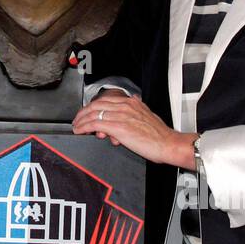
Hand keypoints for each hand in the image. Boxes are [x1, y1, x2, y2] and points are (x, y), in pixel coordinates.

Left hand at [71, 93, 196, 169]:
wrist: (168, 144)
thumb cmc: (160, 135)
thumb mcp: (146, 115)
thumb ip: (136, 111)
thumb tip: (128, 108)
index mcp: (131, 102)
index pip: (105, 99)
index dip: (92, 106)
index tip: (87, 113)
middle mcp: (125, 105)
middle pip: (96, 104)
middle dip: (83, 112)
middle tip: (77, 120)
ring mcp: (121, 115)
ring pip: (93, 113)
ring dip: (81, 120)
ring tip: (76, 127)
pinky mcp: (118, 127)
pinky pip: (95, 124)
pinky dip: (84, 127)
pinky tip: (80, 131)